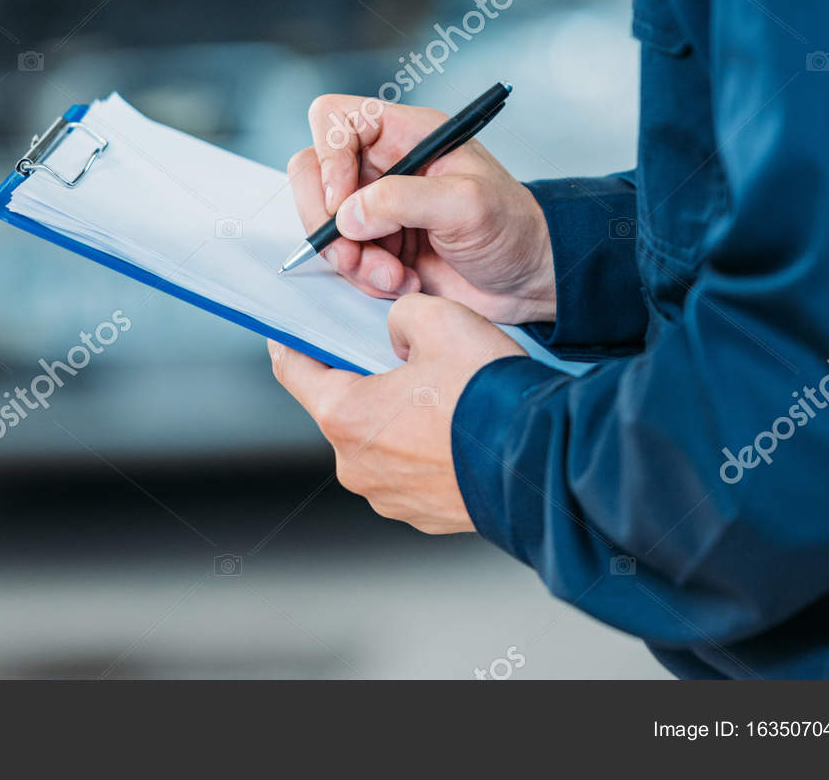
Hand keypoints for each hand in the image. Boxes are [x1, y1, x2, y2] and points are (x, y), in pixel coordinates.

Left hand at [267, 294, 523, 533]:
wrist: (541, 462)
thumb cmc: (488, 398)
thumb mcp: (440, 320)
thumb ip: (402, 314)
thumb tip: (398, 330)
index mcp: (346, 416)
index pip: (294, 372)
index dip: (290, 344)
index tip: (287, 334)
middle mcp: (357, 465)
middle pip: (344, 408)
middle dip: (369, 381)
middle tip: (408, 359)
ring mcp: (389, 497)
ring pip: (380, 441)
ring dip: (400, 419)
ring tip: (445, 398)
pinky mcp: (422, 515)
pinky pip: (410, 471)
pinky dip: (426, 450)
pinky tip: (459, 430)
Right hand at [287, 95, 555, 323]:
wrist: (527, 279)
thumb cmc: (512, 227)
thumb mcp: (467, 203)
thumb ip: (403, 200)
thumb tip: (347, 214)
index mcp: (404, 134)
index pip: (334, 119)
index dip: (327, 157)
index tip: (342, 202)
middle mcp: (382, 165)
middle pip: (313, 172)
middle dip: (326, 221)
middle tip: (353, 255)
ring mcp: (375, 207)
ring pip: (324, 223)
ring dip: (350, 259)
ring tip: (395, 277)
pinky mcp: (375, 246)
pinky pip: (341, 258)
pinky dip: (362, 277)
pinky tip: (402, 283)